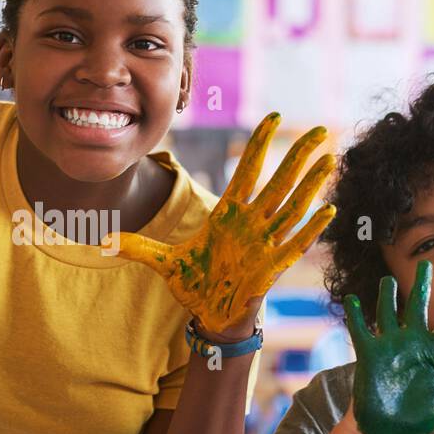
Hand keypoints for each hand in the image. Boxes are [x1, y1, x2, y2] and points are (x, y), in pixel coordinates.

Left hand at [114, 113, 335, 335]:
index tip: (271, 116)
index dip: (259, 145)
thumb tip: (104, 240)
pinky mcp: (273, 267)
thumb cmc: (195, 285)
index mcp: (227, 215)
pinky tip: (328, 209)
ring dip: (311, 185)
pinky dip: (311, 228)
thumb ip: (139, 247)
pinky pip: (296, 243)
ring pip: (292, 207)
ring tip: (329, 158)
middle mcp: (251, 224)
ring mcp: (265, 243)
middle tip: (316, 128)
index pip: (246, 172)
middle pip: (278, 182)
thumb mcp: (164, 263)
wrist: (210, 317)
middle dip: (296, 156)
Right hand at [343, 260, 433, 433]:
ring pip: (388, 314)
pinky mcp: (369, 355)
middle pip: (418, 309)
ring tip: (388, 280)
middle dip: (422, 287)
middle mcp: (412, 344)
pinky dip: (355, 316)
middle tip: (426, 265)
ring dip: (387, 297)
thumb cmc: (416, 418)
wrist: (385, 431)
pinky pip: (360, 331)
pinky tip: (352, 299)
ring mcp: (389, 347)